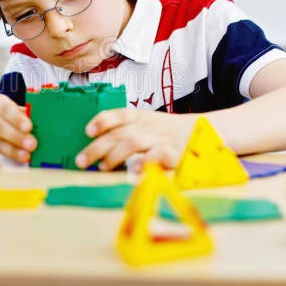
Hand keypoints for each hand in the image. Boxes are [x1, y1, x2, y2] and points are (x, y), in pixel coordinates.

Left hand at [75, 109, 197, 170]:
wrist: (204, 132)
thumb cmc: (168, 132)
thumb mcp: (147, 124)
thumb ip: (125, 132)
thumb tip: (95, 150)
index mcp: (140, 116)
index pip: (119, 114)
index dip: (102, 121)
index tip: (88, 131)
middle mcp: (148, 125)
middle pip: (119, 133)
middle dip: (97, 147)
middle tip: (81, 161)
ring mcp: (159, 138)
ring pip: (133, 142)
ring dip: (115, 155)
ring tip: (102, 168)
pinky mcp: (173, 153)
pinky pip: (157, 156)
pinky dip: (144, 163)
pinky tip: (133, 171)